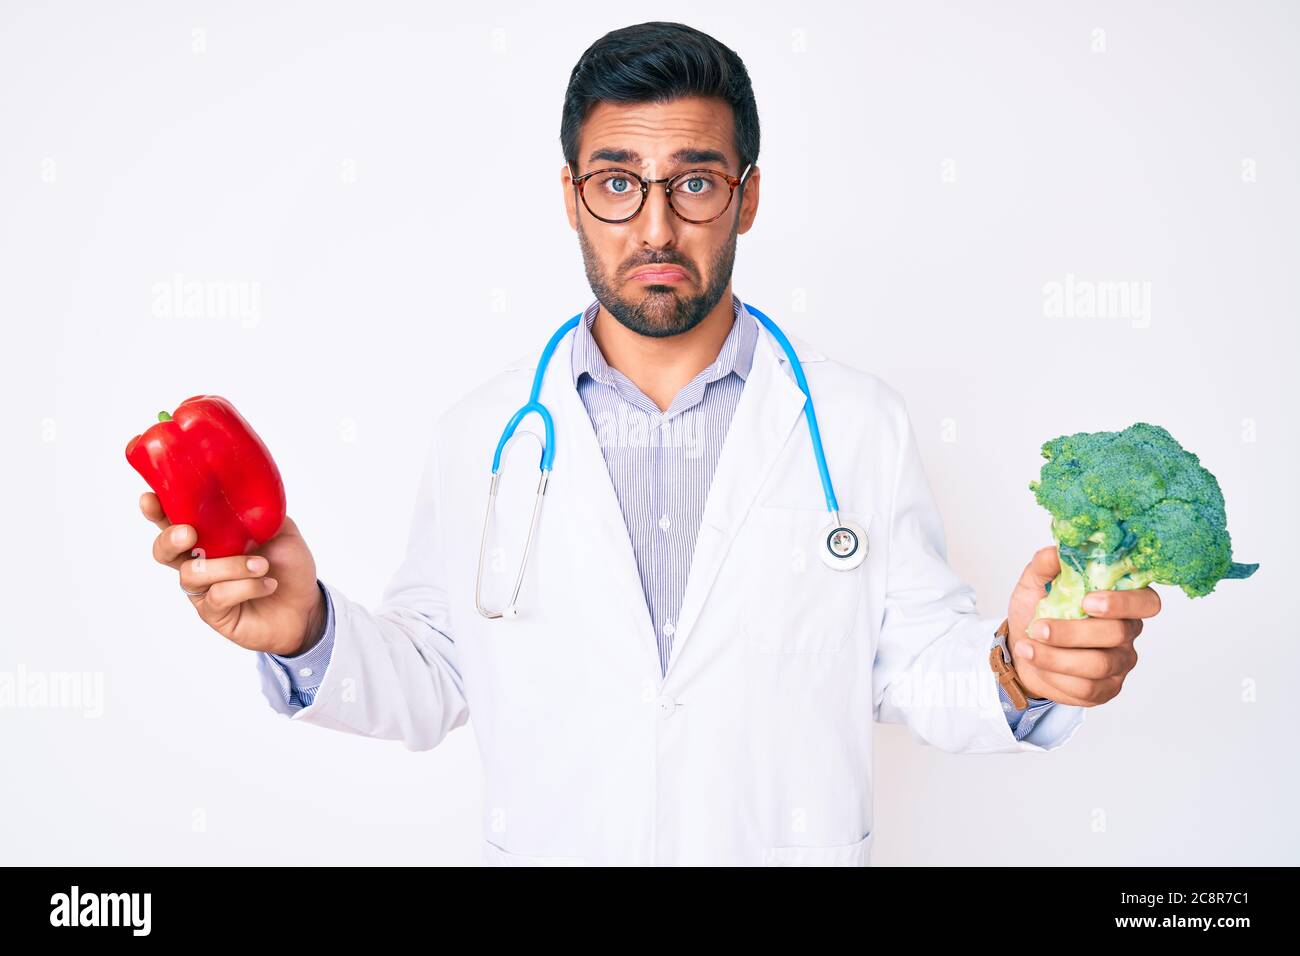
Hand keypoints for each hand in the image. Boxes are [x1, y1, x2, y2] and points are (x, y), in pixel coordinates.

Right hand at [139, 491, 326, 655]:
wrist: (306, 605)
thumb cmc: (288, 565)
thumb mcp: (279, 529)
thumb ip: (258, 511)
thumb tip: (243, 490)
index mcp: (210, 535)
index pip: (174, 520)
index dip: (156, 510)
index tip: (149, 498)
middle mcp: (199, 561)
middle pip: (163, 550)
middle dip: (170, 539)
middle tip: (189, 533)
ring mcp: (204, 589)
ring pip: (192, 573)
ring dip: (230, 565)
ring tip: (261, 565)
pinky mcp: (214, 613)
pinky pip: (217, 596)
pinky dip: (246, 586)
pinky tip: (268, 584)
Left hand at [1005, 545, 1160, 705]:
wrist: (1019, 650)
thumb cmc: (1036, 611)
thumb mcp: (1033, 584)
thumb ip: (1045, 565)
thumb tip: (1055, 551)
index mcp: (1121, 600)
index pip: (1147, 602)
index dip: (1123, 603)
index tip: (1086, 602)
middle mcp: (1128, 632)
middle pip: (1117, 634)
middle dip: (1072, 632)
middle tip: (1037, 628)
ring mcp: (1120, 663)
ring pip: (1099, 664)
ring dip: (1057, 657)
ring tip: (1027, 647)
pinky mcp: (1106, 689)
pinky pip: (1087, 688)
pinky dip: (1055, 676)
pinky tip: (1037, 664)